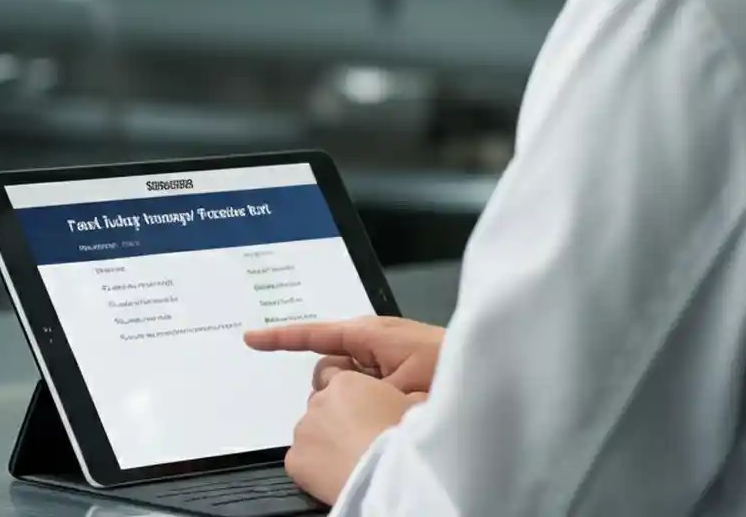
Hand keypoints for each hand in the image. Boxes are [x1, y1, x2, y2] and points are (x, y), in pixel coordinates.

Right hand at [244, 316, 443, 393]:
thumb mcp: (398, 381)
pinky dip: (368, 399)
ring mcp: (386, 357)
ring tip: (396, 408)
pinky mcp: (396, 372)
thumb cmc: (453, 370)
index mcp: (372, 334)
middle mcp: (375, 342)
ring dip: (359, 398)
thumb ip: (356, 383)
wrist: (494, 376)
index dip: (281, 338)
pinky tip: (392, 411)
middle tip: (372, 403)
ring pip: (346, 381)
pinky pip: (366, 385)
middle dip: (335, 388)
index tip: (251, 339)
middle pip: (329, 368)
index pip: (316, 334)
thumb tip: (330, 389)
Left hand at [285, 371, 417, 503]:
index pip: (333, 375)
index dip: (346, 394)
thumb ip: (404, 396)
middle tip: (357, 439)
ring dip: (324, 443)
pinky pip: (300, 461)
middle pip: (321, 406)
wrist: (388, 474)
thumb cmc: (405, 437)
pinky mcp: (295, 460)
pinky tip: (334, 476)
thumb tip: (410, 398)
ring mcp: (303, 430)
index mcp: (345, 383)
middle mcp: (319, 401)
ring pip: (310, 434)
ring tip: (349, 461)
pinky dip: (312, 469)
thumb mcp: (416, 406)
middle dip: (334, 419)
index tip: (358, 409)